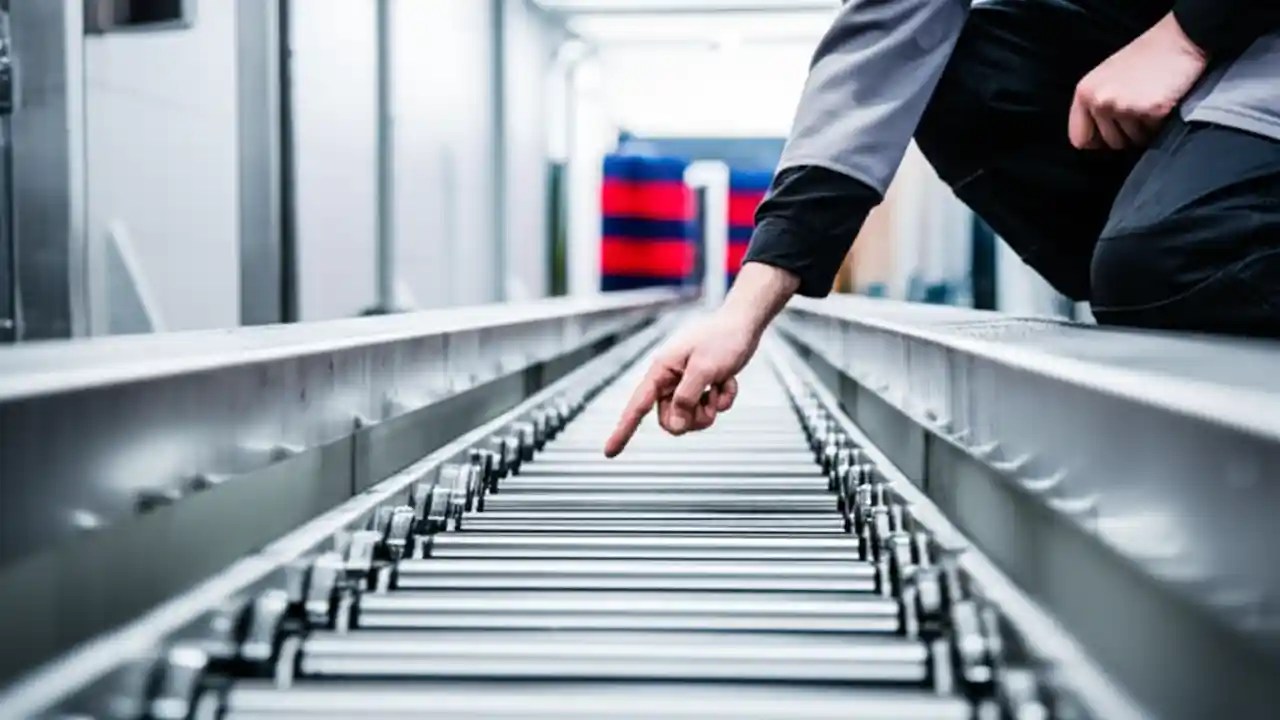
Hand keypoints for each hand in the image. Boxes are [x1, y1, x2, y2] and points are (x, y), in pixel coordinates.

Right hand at [603, 311, 758, 457]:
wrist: (744, 325)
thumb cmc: (722, 339)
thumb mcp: (704, 369)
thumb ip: (686, 398)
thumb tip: (675, 426)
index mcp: (661, 371)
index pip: (636, 407)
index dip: (622, 431)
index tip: (609, 453)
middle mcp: (670, 380)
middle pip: (670, 419)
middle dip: (692, 417)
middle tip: (709, 401)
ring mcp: (686, 385)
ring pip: (691, 418)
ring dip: (710, 408)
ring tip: (720, 385)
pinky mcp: (703, 387)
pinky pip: (709, 409)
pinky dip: (722, 398)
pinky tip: (728, 380)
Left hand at [1069, 12, 1206, 150]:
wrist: (1179, 39)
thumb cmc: (1145, 57)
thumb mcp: (1106, 77)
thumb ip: (1096, 104)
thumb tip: (1094, 139)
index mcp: (1085, 92)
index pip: (1079, 137)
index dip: (1096, 141)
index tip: (1108, 137)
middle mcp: (1100, 101)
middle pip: (1110, 142)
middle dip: (1126, 134)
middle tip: (1138, 110)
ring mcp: (1125, 107)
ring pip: (1133, 140)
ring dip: (1144, 129)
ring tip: (1150, 102)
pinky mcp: (1152, 111)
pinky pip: (1154, 133)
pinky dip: (1160, 123)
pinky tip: (1163, 102)